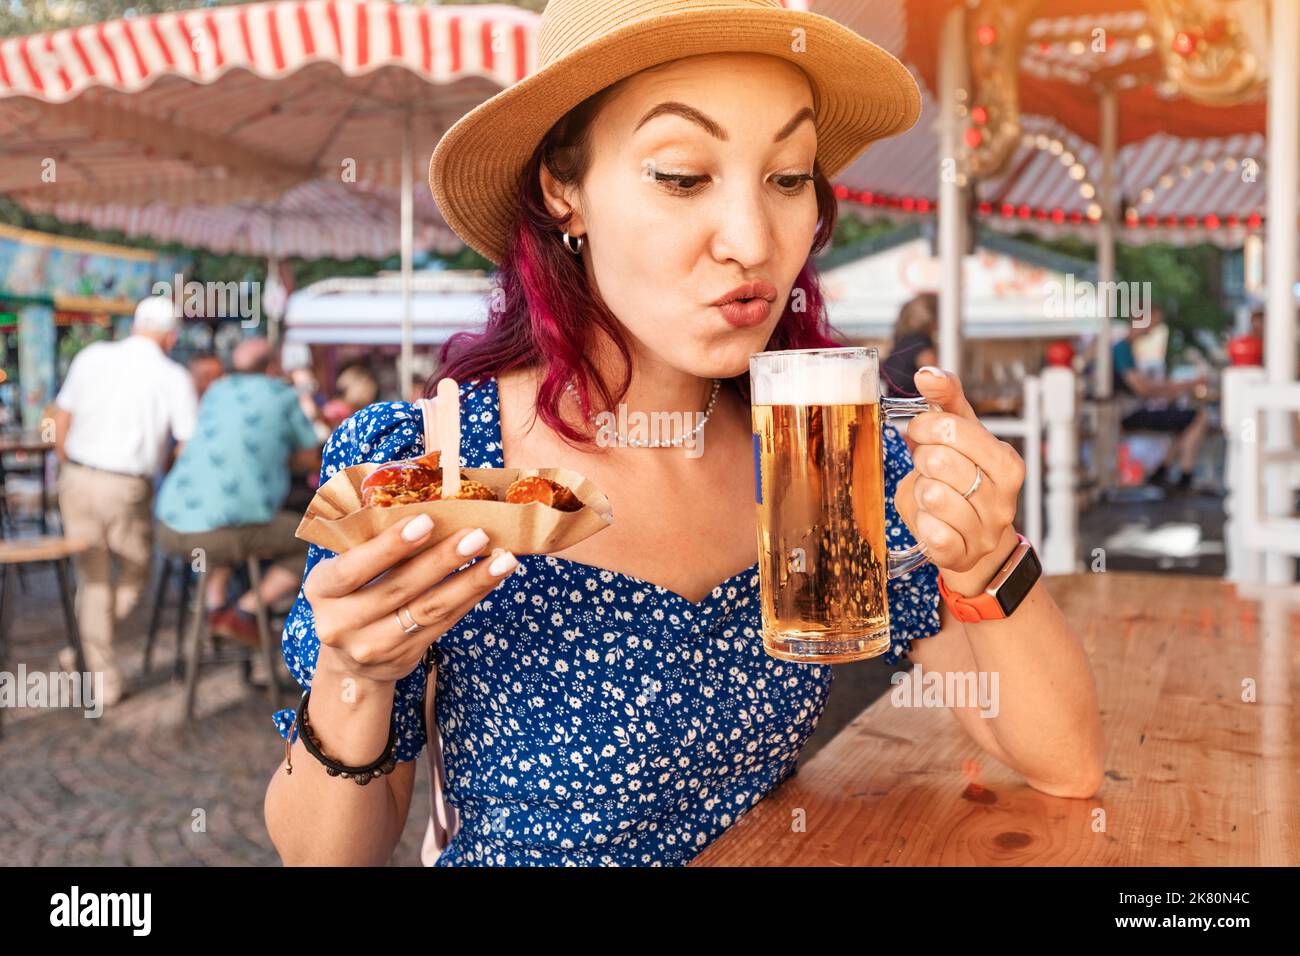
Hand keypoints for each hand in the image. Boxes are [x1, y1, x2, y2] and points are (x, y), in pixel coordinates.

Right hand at [303, 513, 519, 684]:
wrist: (350, 658)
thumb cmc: (354, 593)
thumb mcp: (346, 569)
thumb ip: (371, 542)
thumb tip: (429, 502)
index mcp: (322, 589)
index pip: (353, 568)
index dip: (389, 546)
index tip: (425, 520)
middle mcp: (341, 622)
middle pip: (398, 588)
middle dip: (442, 559)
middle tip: (478, 534)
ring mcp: (372, 646)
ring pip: (429, 609)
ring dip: (471, 581)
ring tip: (502, 558)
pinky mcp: (403, 658)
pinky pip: (444, 623)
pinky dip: (472, 597)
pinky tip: (494, 576)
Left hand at [894, 367, 1023, 589]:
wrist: (974, 540)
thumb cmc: (964, 479)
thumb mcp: (961, 436)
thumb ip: (946, 400)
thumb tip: (927, 373)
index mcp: (1007, 461)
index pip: (954, 428)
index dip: (925, 426)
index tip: (921, 431)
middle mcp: (1004, 497)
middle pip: (939, 460)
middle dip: (922, 460)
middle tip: (928, 468)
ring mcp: (986, 530)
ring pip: (932, 496)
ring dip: (920, 492)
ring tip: (931, 494)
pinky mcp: (964, 555)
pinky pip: (931, 533)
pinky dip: (921, 523)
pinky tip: (931, 520)